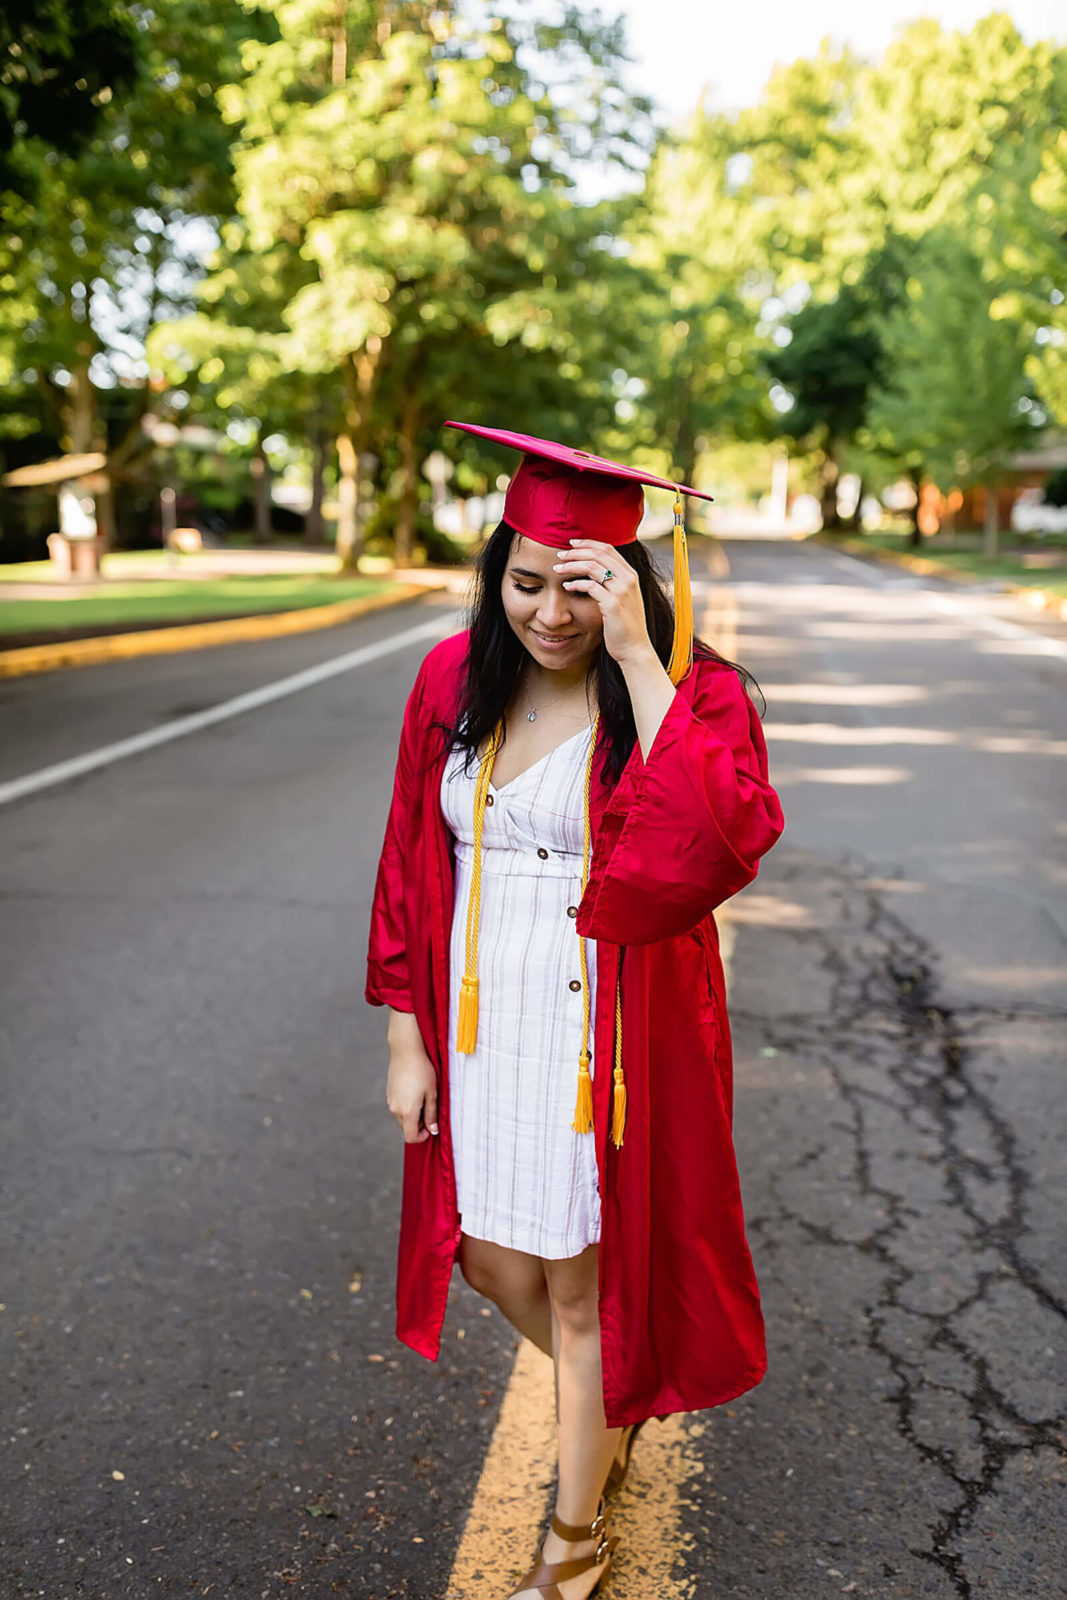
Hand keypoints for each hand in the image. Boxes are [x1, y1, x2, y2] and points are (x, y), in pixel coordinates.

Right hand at [386, 1010, 438, 1143]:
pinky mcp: (389, 1093)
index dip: (422, 1137)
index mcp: (407, 1112)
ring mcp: (390, 1101)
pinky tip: (414, 1089)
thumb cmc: (422, 1071)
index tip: (431, 1128)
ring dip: (412, 1114)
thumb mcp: (432, 1094)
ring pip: (402, 1117)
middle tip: (430, 1107)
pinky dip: (406, 1105)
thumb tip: (433, 1131)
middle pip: (406, 1128)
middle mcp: (395, 1109)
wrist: (405, 1051)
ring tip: (423, 1096)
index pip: (411, 1137)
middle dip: (418, 1124)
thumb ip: (431, 1115)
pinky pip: (398, 1106)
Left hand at [551, 538, 655, 666]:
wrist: (634, 649)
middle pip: (598, 554)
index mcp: (631, 575)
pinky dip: (575, 583)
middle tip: (559, 554)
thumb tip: (594, 572)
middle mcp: (628, 579)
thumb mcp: (623, 600)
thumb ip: (613, 584)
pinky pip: (589, 586)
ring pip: (592, 567)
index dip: (588, 543)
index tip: (572, 544)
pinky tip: (566, 587)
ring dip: (571, 565)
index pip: (608, 548)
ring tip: (557, 569)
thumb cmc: (625, 627)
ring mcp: (621, 591)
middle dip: (576, 552)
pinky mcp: (612, 604)